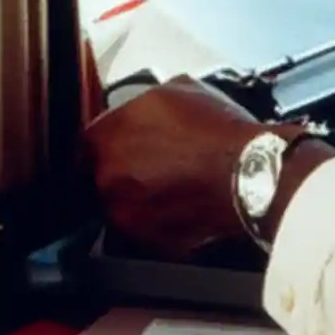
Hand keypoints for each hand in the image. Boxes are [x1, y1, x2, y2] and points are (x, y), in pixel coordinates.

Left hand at [81, 76, 303, 261]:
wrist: (249, 173)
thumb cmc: (217, 130)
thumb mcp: (178, 91)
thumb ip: (144, 103)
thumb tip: (143, 107)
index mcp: (105, 138)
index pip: (85, 143)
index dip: (107, 141)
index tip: (122, 143)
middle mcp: (107, 179)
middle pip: (102, 177)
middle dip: (123, 172)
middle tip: (154, 165)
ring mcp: (127, 215)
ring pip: (124, 207)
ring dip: (141, 199)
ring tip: (174, 187)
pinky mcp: (152, 243)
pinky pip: (150, 230)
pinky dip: (163, 222)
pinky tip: (187, 206)